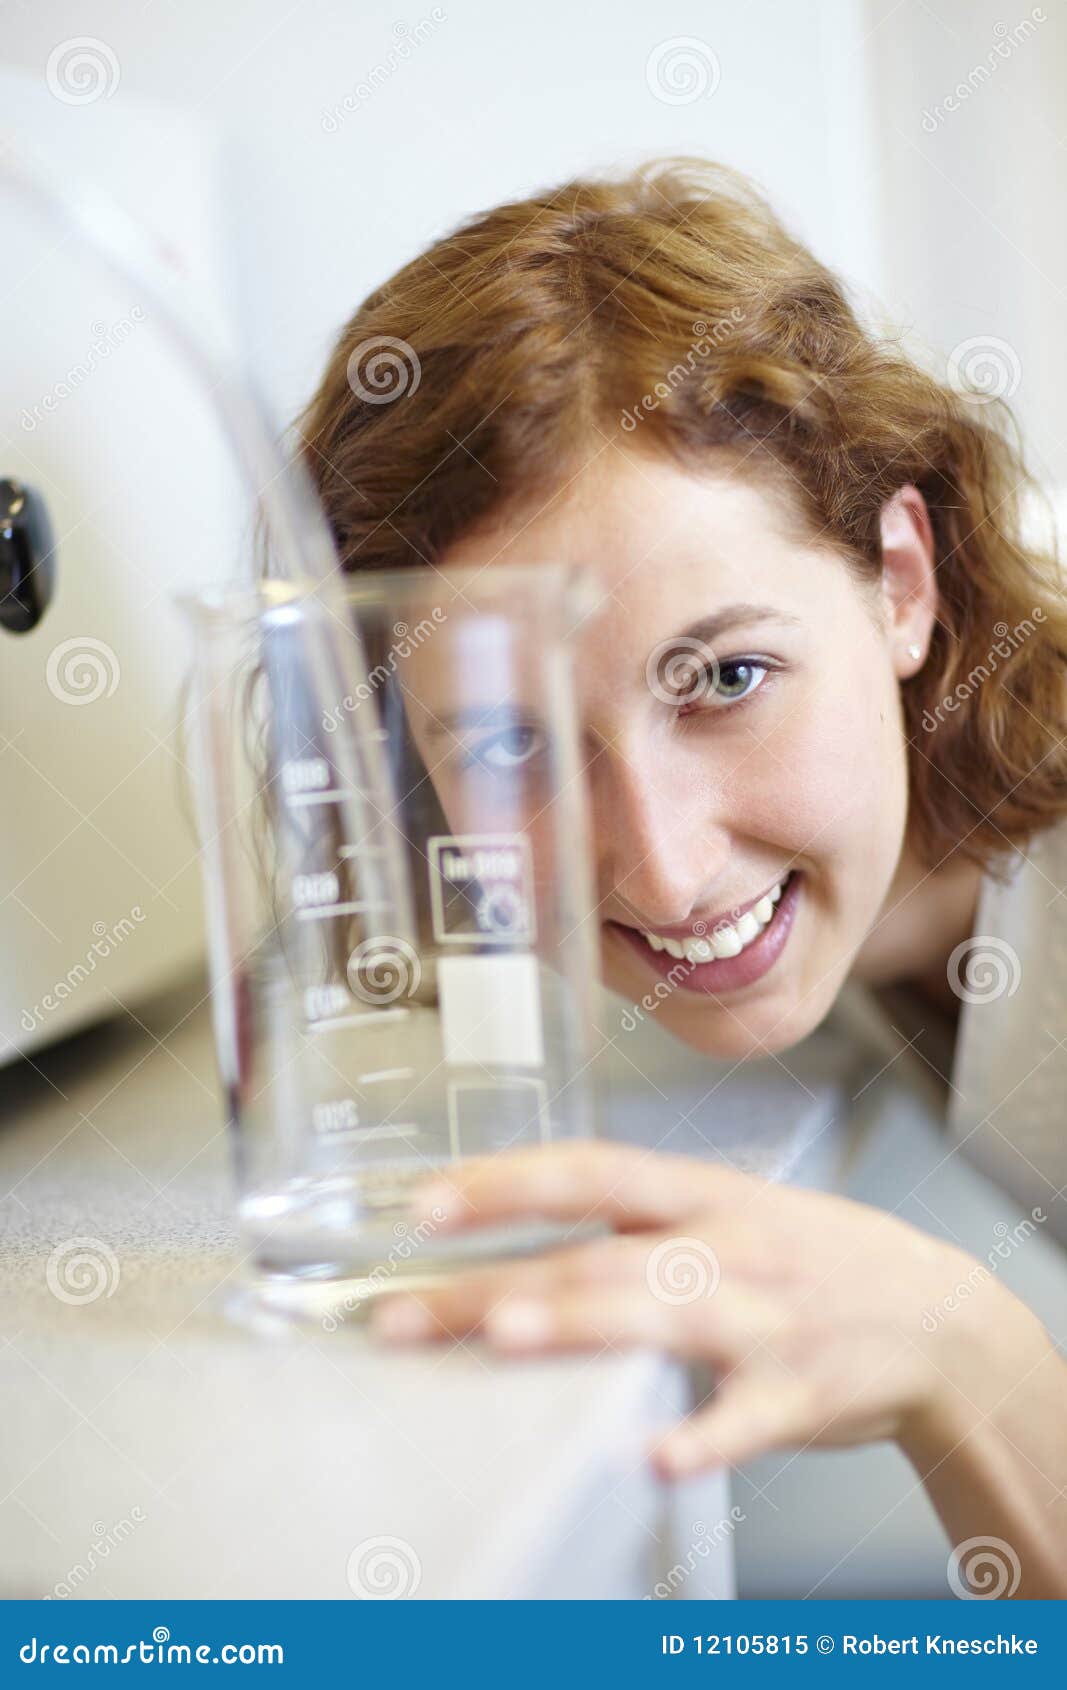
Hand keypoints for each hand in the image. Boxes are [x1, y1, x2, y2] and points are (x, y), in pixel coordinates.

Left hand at [371, 1141, 1012, 1478]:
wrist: (938, 1316)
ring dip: (580, 1325)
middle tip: (405, 1314)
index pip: (590, 1171)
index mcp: (703, 1194)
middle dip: (497, 1284)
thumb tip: (515, 1248)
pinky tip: (653, 1457)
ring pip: (663, 1313)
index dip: (507, 1183)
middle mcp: (727, 1245)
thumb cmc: (811, 1259)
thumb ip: (633, 1228)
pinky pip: (747, 1418)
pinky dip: (703, 1438)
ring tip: (503, 1338)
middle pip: (598, 1256)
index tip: (425, 1205)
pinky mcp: (801, 1394)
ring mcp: (765, 1318)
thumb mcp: (730, 1211)